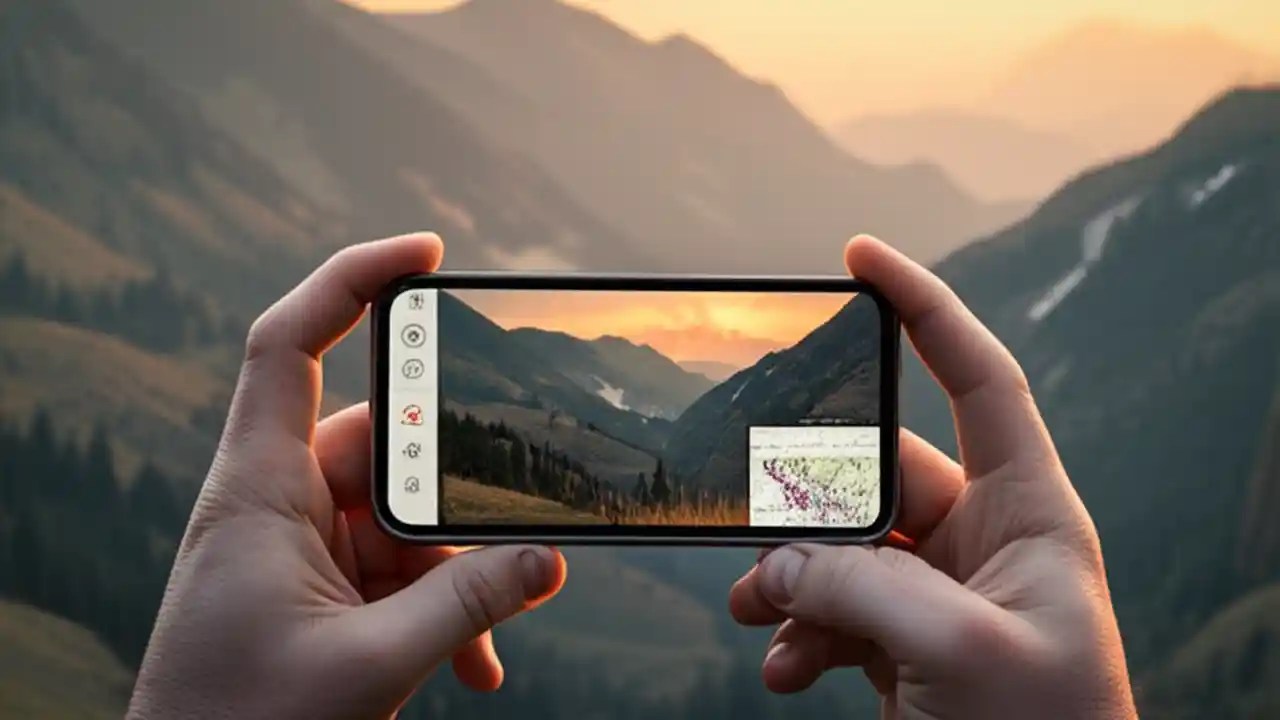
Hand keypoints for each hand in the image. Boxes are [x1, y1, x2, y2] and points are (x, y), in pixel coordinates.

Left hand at [128, 233, 566, 719]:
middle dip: (452, 492)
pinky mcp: (321, 594)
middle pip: (382, 445)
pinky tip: (475, 666)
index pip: (289, 345)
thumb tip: (548, 562)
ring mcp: (301, 551)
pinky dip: (443, 611)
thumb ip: (465, 608)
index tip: (427, 252)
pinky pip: (399, 575)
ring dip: (455, 576)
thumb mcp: (366, 666)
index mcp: (256, 492)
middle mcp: (277, 505)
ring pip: (403, 521)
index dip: (350, 280)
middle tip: (506, 530)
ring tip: (489, 639)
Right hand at [729, 235, 1137, 718]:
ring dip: (788, 578)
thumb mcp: (958, 652)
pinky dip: (797, 634)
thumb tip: (777, 564)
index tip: (860, 258)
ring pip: (840, 549)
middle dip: (805, 501)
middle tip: (755, 527)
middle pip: (875, 476)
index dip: (925, 309)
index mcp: (1028, 515)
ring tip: (756, 612)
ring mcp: (937, 597)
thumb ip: (860, 588)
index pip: (979, 380)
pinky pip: (833, 612)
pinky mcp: (903, 647)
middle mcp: (982, 545)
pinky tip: (783, 670)